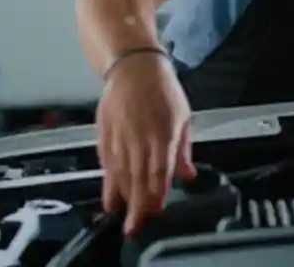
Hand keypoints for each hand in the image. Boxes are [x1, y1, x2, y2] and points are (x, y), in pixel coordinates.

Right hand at [96, 52, 195, 235]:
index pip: (159, 171)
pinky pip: (106, 163)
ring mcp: (120, 135)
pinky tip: (110, 196)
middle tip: (135, 227)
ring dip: (122, 197)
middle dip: (137, 205)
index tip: (156, 212)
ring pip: (120, 173)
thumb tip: (187, 176)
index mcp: (163, 132)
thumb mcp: (182, 116)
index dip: (156, 195)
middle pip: (138, 178)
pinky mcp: (105, 133)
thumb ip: (183, 150)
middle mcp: (140, 136)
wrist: (133, 66)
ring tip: (124, 216)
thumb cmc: (161, 89)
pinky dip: (108, 181)